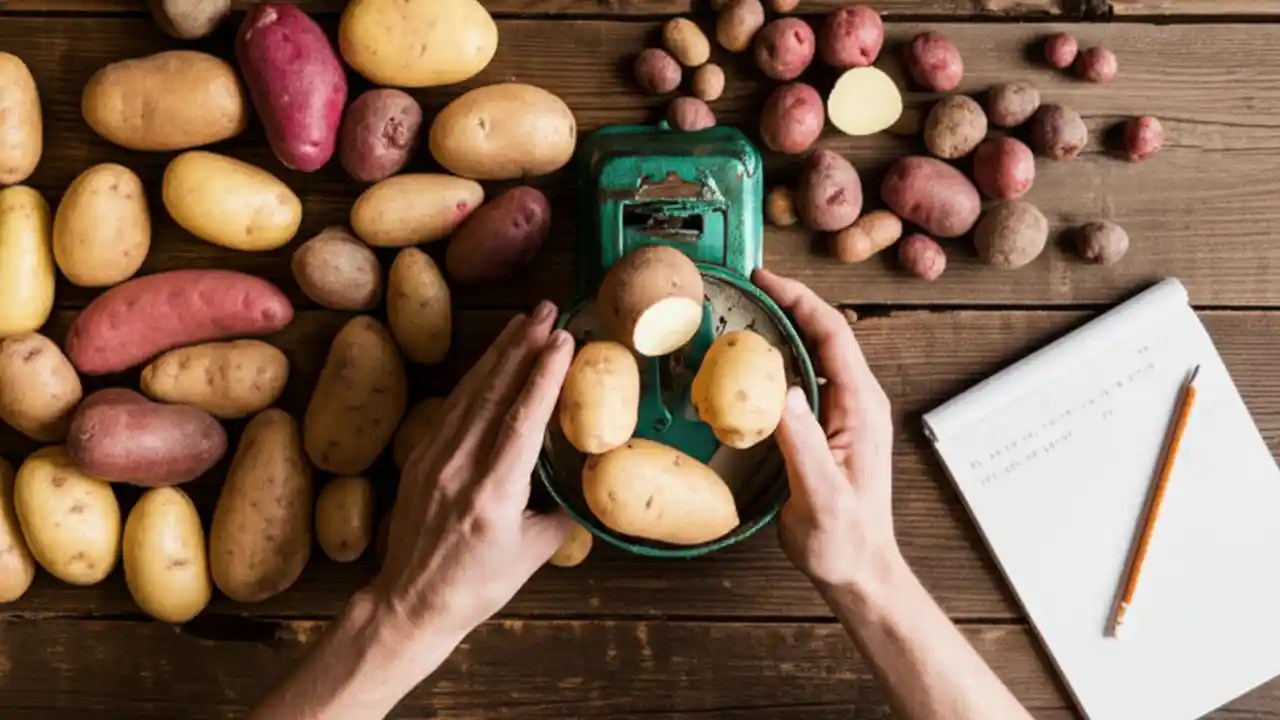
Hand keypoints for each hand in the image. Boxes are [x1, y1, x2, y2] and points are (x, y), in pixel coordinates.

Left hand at [372, 300, 575, 640]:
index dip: (542, 375)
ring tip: (524, 320)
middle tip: (546, 309)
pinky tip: (493, 357)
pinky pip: (453, 406)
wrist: (411, 602)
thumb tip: (592, 475)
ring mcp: (434, 458)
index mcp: (492, 494)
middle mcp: (459, 468)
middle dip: (522, 345)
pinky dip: (477, 377)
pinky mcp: (421, 456)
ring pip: (471, 392)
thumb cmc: (478, 585)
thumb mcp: (534, 552)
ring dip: (499, 352)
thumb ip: (564, 510)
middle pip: (493, 392)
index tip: (562, 339)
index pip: (521, 421)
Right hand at [753, 270, 900, 594]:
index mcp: (860, 407)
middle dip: (787, 302)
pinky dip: (777, 358)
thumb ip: (803, 443)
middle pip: (824, 333)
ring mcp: (844, 411)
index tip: (763, 279)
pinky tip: (749, 362)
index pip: (833, 333)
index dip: (799, 299)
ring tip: (742, 313)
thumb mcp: (819, 495)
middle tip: (743, 288)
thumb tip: (783, 392)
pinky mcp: (829, 425)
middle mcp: (857, 400)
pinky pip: (804, 376)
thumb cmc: (842, 540)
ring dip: (781, 327)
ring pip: (813, 352)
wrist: (857, 569)